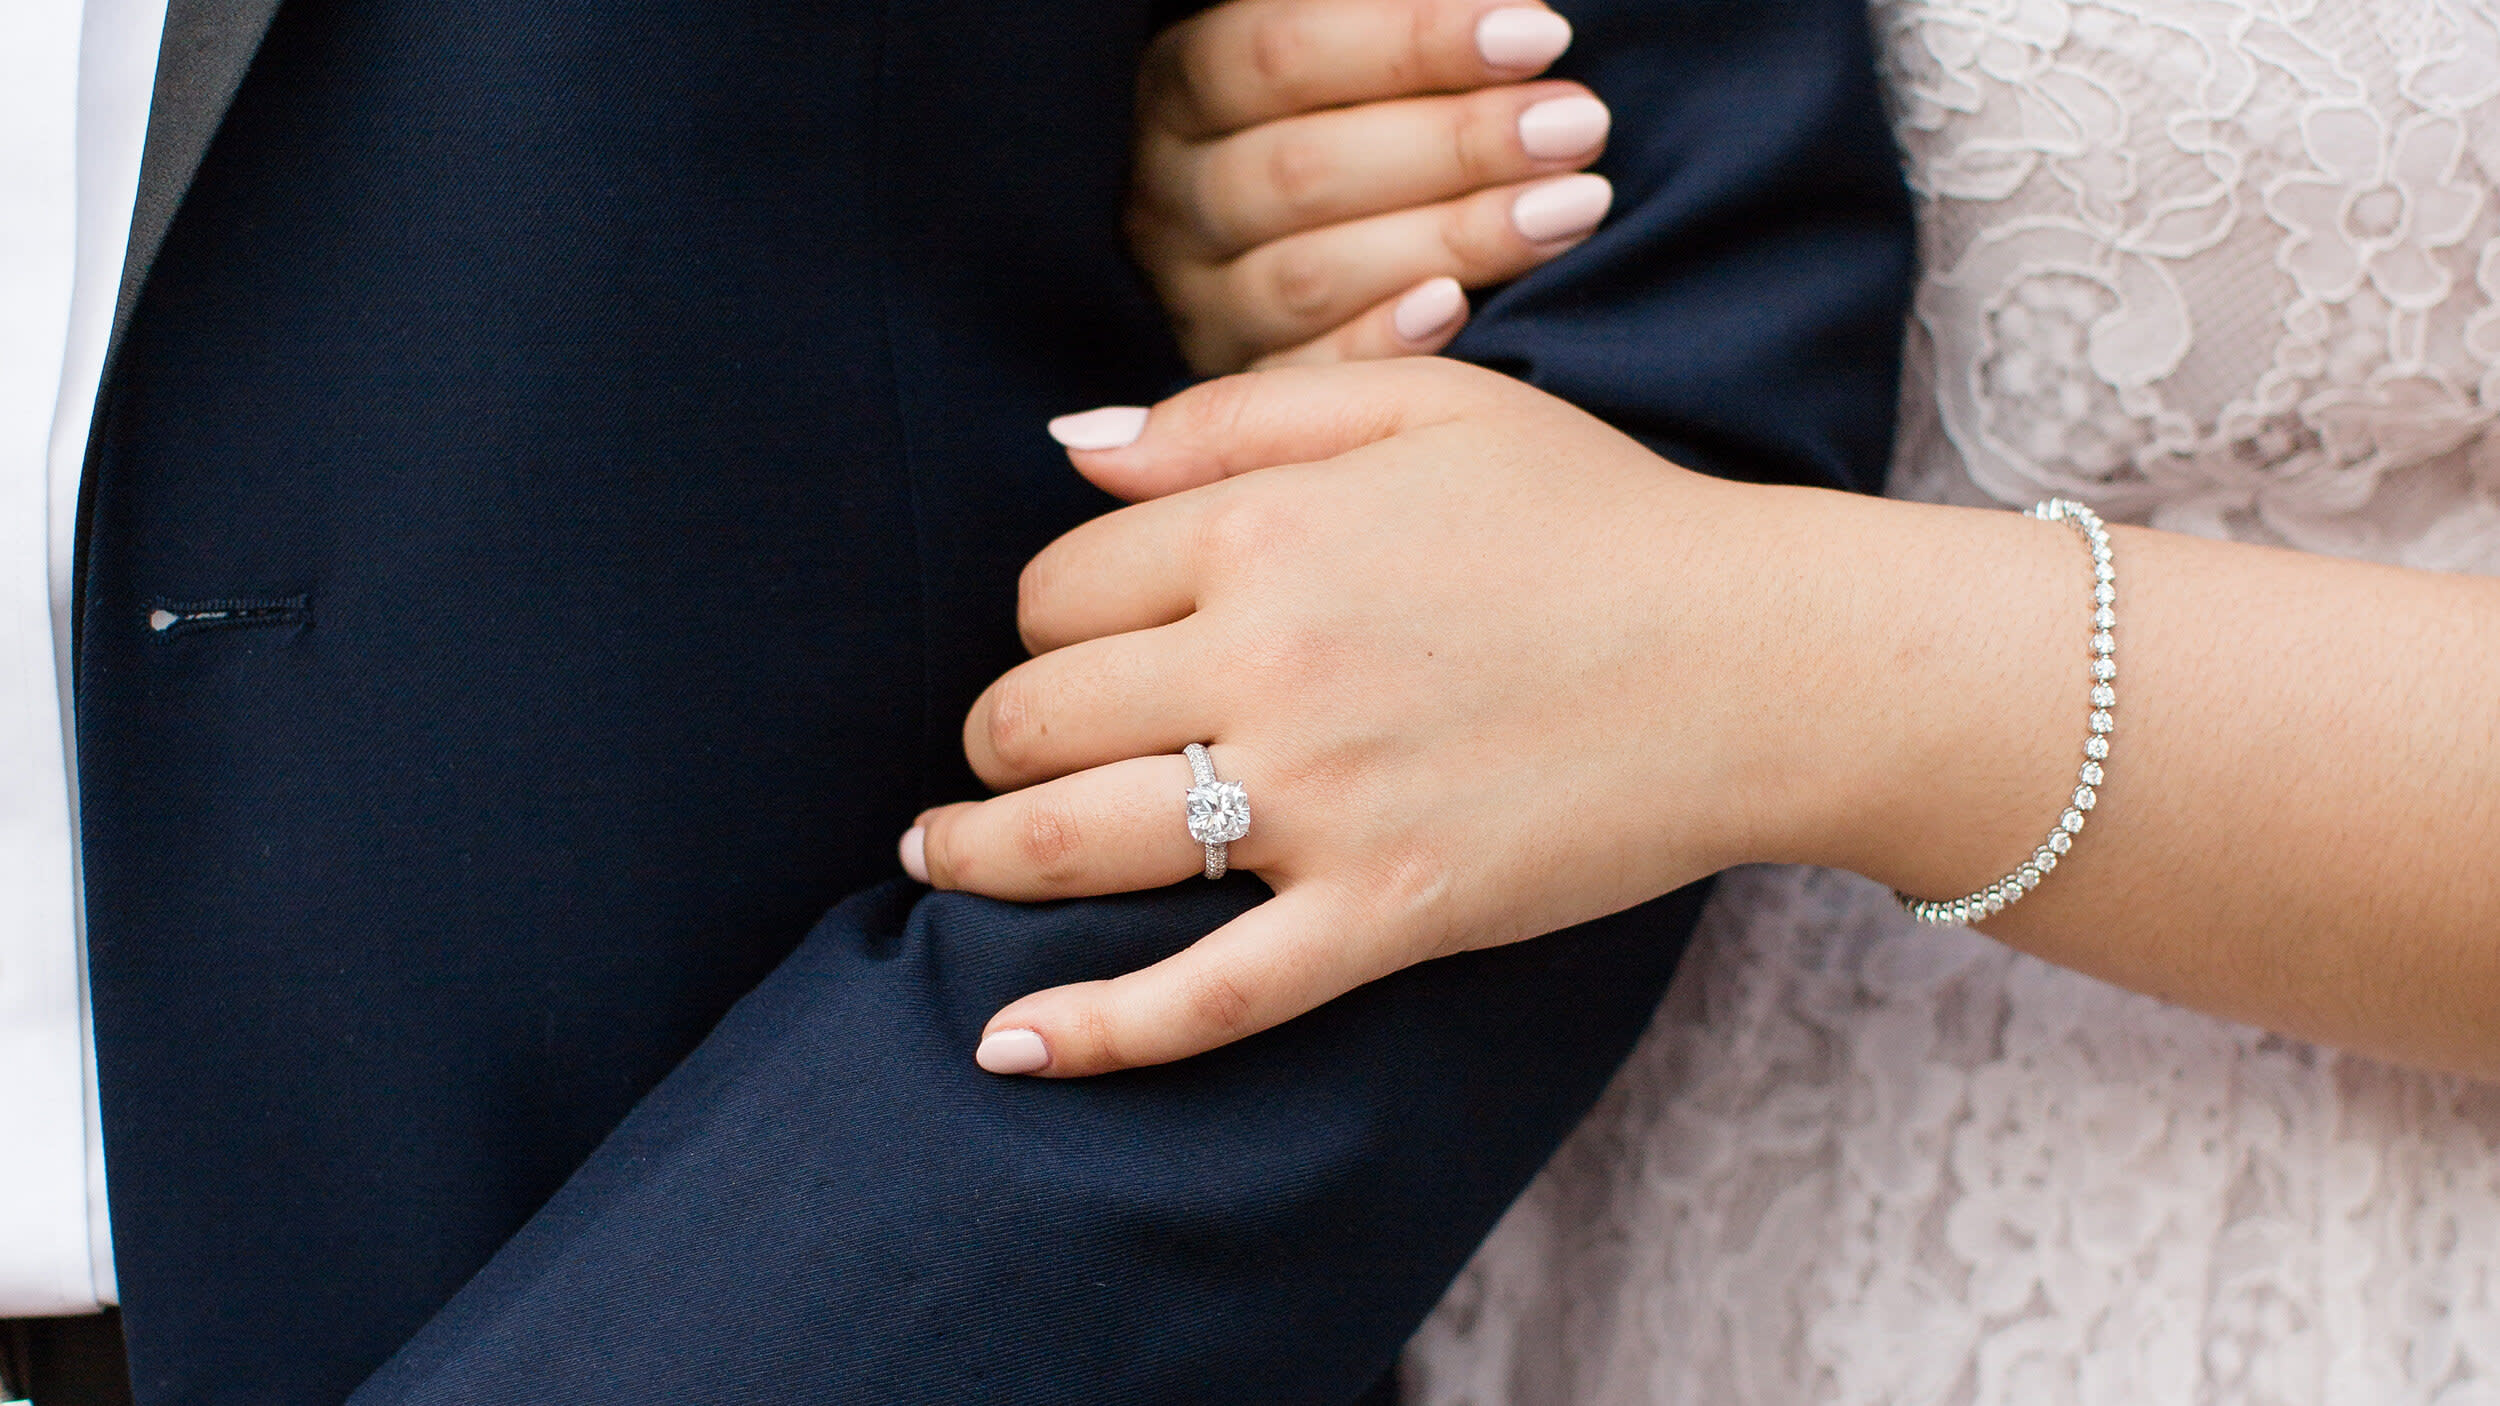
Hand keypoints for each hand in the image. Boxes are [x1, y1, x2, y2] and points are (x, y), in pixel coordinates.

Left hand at [901, 362, 1875, 1074]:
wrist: (1764, 656)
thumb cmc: (1597, 514)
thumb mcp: (1423, 404)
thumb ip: (1232, 416)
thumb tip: (1067, 448)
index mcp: (1266, 532)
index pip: (1058, 585)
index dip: (1046, 613)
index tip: (1076, 638)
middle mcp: (1270, 664)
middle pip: (1036, 713)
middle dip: (996, 734)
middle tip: (999, 751)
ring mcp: (1324, 803)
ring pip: (1077, 846)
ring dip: (977, 855)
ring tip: (934, 858)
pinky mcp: (1385, 915)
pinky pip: (1211, 996)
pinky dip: (1097, 1033)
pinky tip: (1005, 1048)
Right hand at [1130, 0, 1614, 373]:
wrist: (1312, 226)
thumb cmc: (1356, 116)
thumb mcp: (1347, 55)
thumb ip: (1390, 31)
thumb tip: (1495, 4)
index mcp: (1184, 88)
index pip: (1279, 53)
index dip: (1411, 41)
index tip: (1540, 35)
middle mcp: (1173, 196)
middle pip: (1302, 169)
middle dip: (1457, 146)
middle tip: (1578, 126)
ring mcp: (1202, 298)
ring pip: (1310, 274)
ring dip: (1454, 238)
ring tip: (1574, 207)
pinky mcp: (1245, 380)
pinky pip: (1306, 374)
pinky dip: (1383, 341)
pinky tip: (1461, 305)